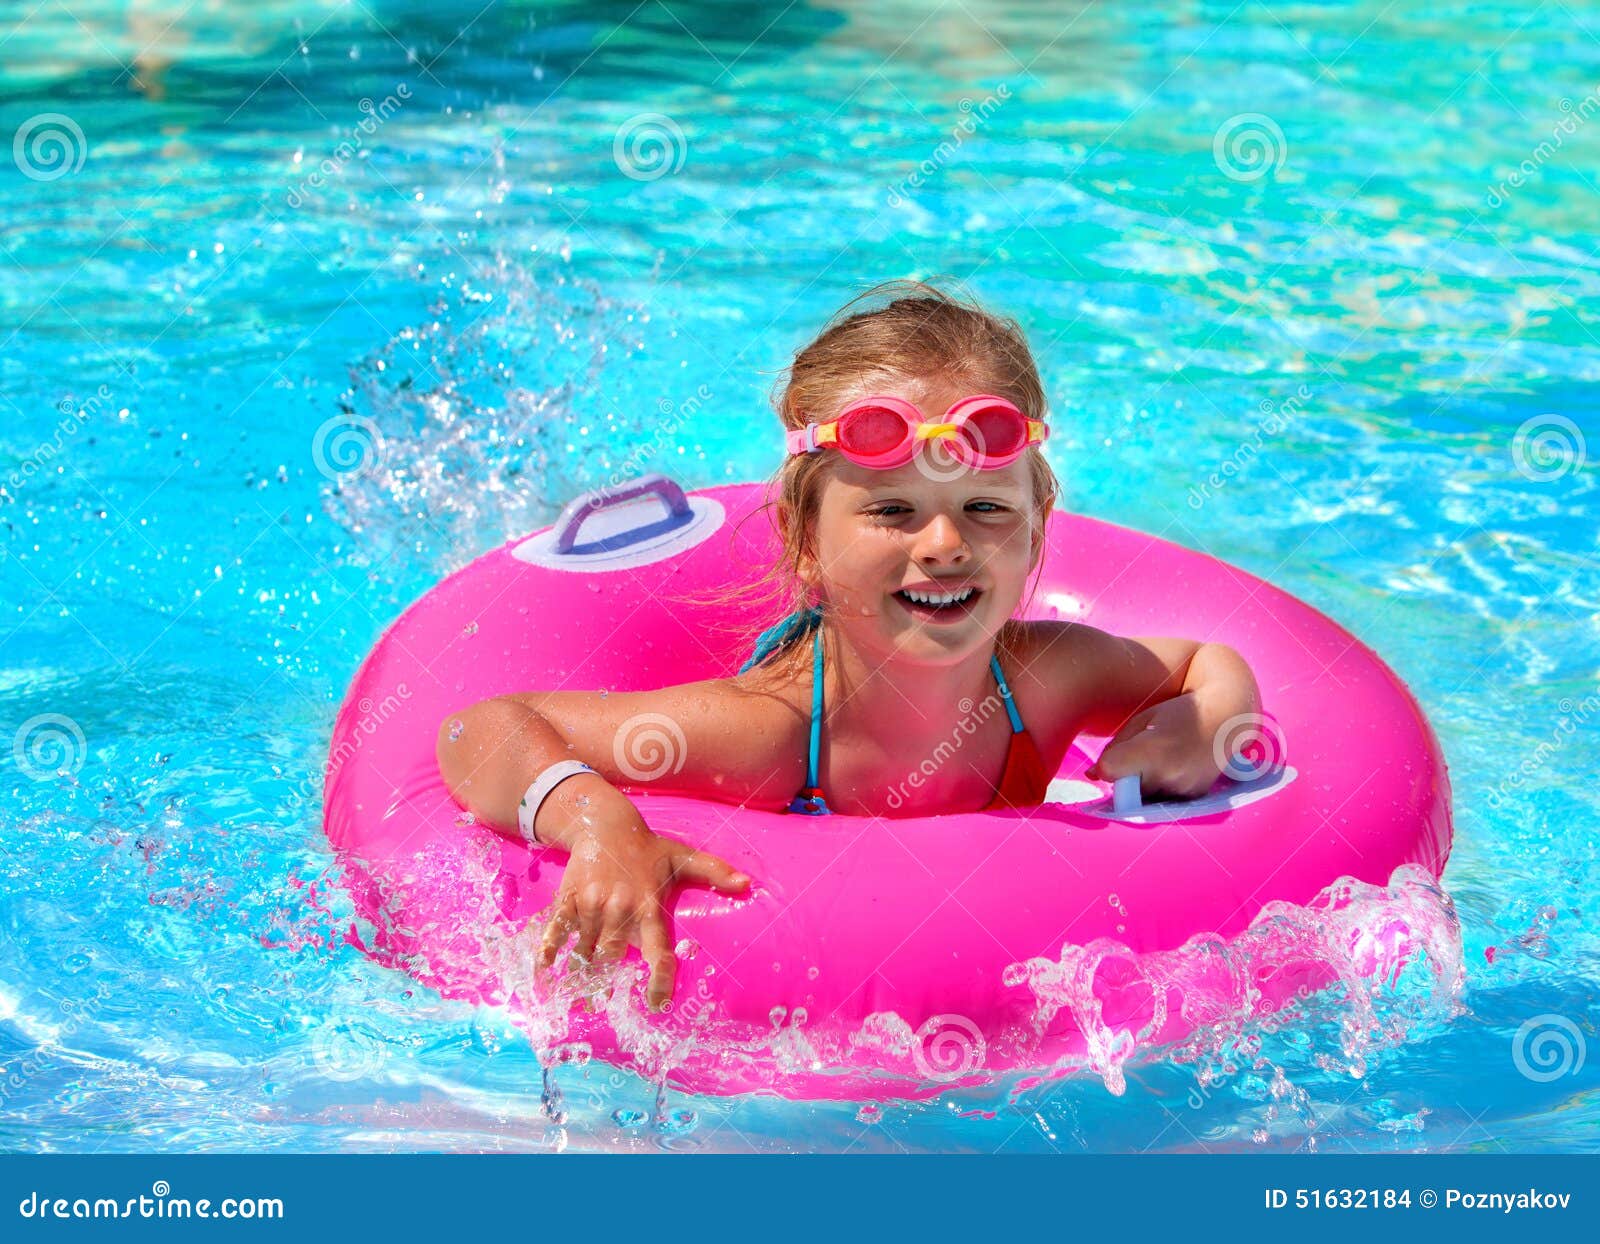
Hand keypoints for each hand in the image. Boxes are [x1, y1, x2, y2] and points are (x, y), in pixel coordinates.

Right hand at [538, 819, 749, 1012]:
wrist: (605, 823)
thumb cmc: (648, 848)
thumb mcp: (683, 857)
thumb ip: (715, 872)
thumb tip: (749, 884)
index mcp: (649, 905)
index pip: (658, 951)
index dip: (658, 980)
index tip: (656, 1005)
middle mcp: (621, 908)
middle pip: (612, 957)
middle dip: (607, 982)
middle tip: (600, 1008)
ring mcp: (592, 904)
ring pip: (585, 948)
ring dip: (582, 972)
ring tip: (578, 995)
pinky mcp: (569, 898)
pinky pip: (557, 930)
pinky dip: (549, 951)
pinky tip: (545, 971)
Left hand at [1085, 693, 1223, 800]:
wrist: (1227, 717)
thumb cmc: (1178, 712)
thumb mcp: (1142, 719)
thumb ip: (1115, 747)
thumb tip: (1093, 775)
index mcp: (1152, 750)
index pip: (1109, 770)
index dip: (1106, 765)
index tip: (1113, 757)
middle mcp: (1167, 775)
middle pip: (1125, 788)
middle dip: (1123, 778)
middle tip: (1138, 756)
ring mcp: (1182, 790)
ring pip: (1143, 798)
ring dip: (1141, 786)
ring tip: (1157, 761)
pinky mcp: (1192, 798)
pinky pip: (1163, 800)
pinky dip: (1160, 789)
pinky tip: (1171, 769)